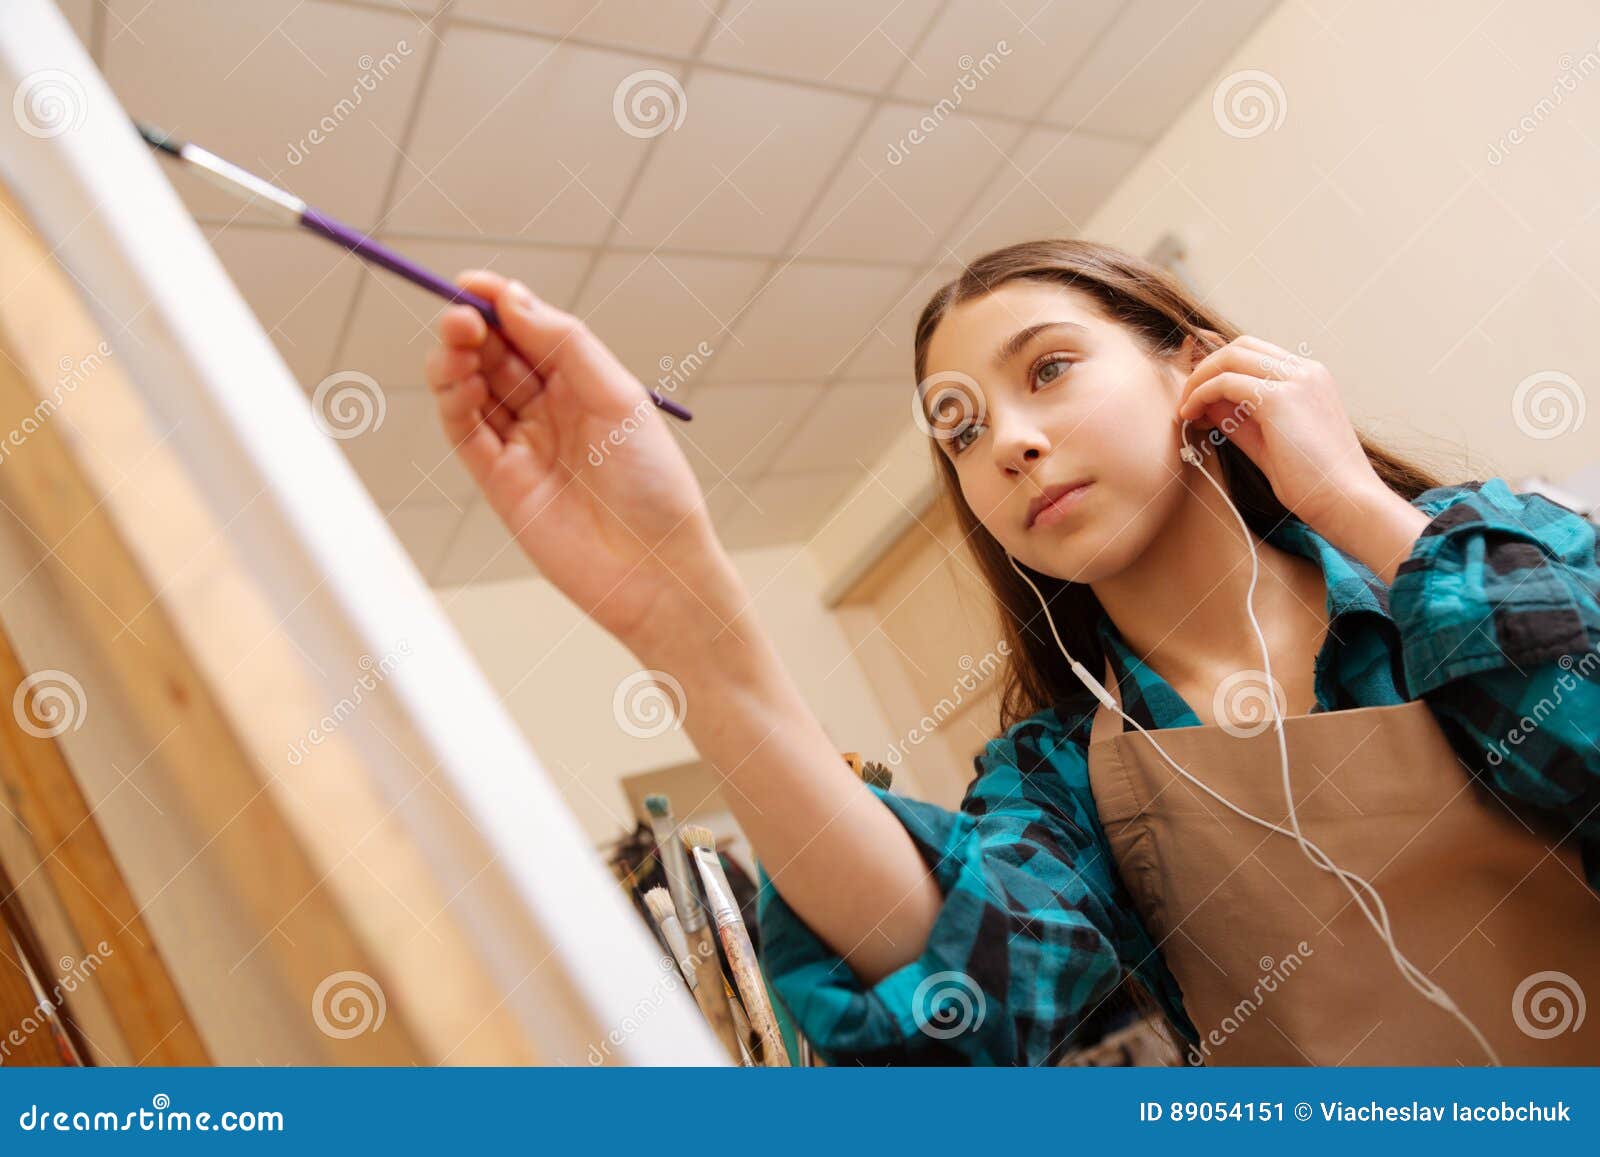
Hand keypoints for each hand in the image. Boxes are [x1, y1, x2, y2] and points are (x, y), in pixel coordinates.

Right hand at [424, 271, 732, 647]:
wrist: (655, 570)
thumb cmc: (654, 485)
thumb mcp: (619, 398)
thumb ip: (565, 345)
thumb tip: (513, 298)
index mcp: (586, 384)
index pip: (530, 330)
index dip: (499, 304)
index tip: (472, 283)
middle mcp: (551, 411)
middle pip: (495, 356)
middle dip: (472, 329)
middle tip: (460, 315)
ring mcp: (523, 445)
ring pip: (473, 390)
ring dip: (456, 362)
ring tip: (456, 342)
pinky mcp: (500, 482)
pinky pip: (465, 433)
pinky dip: (453, 403)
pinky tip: (456, 381)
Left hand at [1175, 332, 1397, 541]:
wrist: (1348, 501)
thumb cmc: (1313, 481)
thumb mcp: (1269, 442)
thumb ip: (1239, 419)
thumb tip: (1205, 404)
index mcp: (1310, 377)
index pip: (1255, 354)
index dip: (1220, 371)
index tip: (1199, 400)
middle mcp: (1306, 371)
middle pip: (1240, 347)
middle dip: (1205, 369)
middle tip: (1187, 401)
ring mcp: (1296, 380)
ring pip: (1230, 357)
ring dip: (1199, 380)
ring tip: (1186, 409)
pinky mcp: (1281, 398)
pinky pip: (1226, 382)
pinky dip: (1201, 394)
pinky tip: (1191, 416)